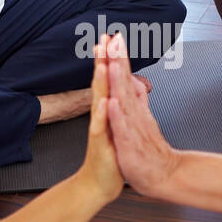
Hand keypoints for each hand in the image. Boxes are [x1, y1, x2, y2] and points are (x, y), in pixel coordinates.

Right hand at [78, 35, 124, 203]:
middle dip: (103, 61)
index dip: (111, 59)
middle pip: (101, 83)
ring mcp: (99, 129)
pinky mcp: (101, 144)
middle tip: (104, 39)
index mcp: (108, 111)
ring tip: (103, 63)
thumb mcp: (117, 128)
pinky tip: (105, 102)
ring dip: (100, 82)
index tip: (113, 38)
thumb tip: (122, 89)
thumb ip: (118, 107)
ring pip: (99, 101)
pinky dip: (102, 114)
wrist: (99, 184)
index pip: (109, 80)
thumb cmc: (110, 157)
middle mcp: (101, 116)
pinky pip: (101, 127)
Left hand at [104, 34, 179, 196]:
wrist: (163, 176)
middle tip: (115, 38)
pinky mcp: (129, 145)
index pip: (126, 78)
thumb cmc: (149, 150)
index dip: (120, 57)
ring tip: (113, 62)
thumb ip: (139, 99)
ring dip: (119, 82)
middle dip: (120, 60)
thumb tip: (135, 80)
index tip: (115, 36)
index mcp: (134, 108)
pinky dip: (118, 115)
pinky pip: (122, 129)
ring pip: (124, 102)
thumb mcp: (143, 119)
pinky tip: (113, 102)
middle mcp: (134, 114)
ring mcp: (133, 128)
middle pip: (125, 83)